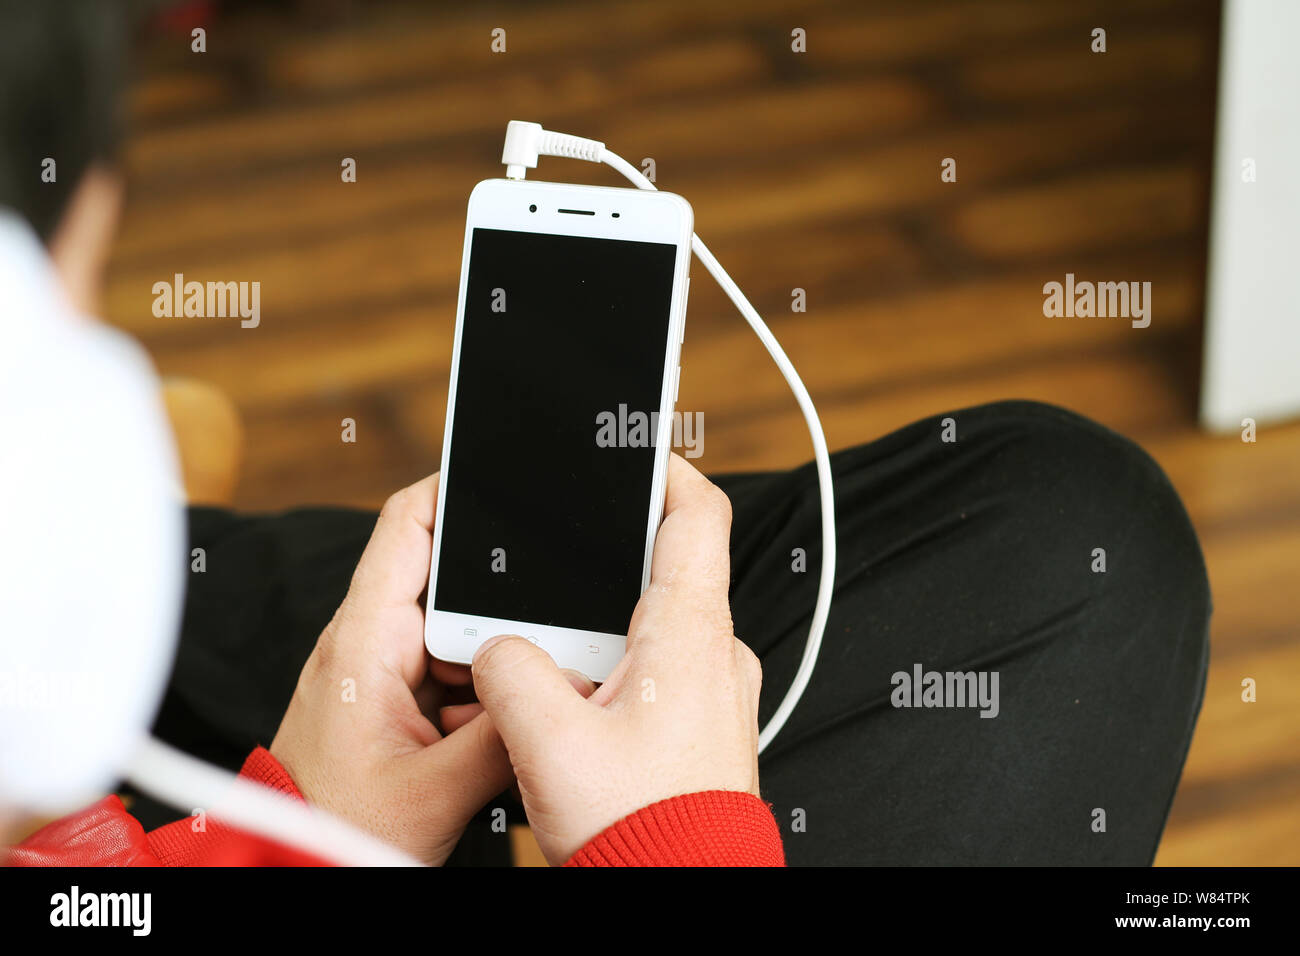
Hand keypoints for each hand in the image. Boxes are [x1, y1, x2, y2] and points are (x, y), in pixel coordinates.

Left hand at [270, 474, 513, 864]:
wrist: (293, 869)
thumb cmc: (335, 830)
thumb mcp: (435, 790)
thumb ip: (504, 734)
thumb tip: (567, 692)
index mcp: (366, 639)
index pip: (407, 524)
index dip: (455, 487)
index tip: (508, 476)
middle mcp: (370, 640)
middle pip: (452, 581)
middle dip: (500, 609)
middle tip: (539, 643)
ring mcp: (382, 668)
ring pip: (460, 633)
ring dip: (491, 664)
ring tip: (488, 719)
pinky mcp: (392, 697)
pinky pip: (452, 673)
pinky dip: (477, 696)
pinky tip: (479, 737)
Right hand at [471, 454, 762, 864]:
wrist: (682, 894)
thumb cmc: (640, 830)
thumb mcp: (546, 741)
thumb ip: (511, 670)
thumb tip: (497, 647)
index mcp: (690, 632)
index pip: (698, 513)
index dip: (666, 468)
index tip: (633, 448)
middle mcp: (716, 653)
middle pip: (670, 565)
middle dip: (607, 559)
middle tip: (556, 569)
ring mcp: (716, 691)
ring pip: (658, 624)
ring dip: (604, 626)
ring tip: (553, 660)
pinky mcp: (703, 726)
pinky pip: (661, 670)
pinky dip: (618, 666)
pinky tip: (577, 705)